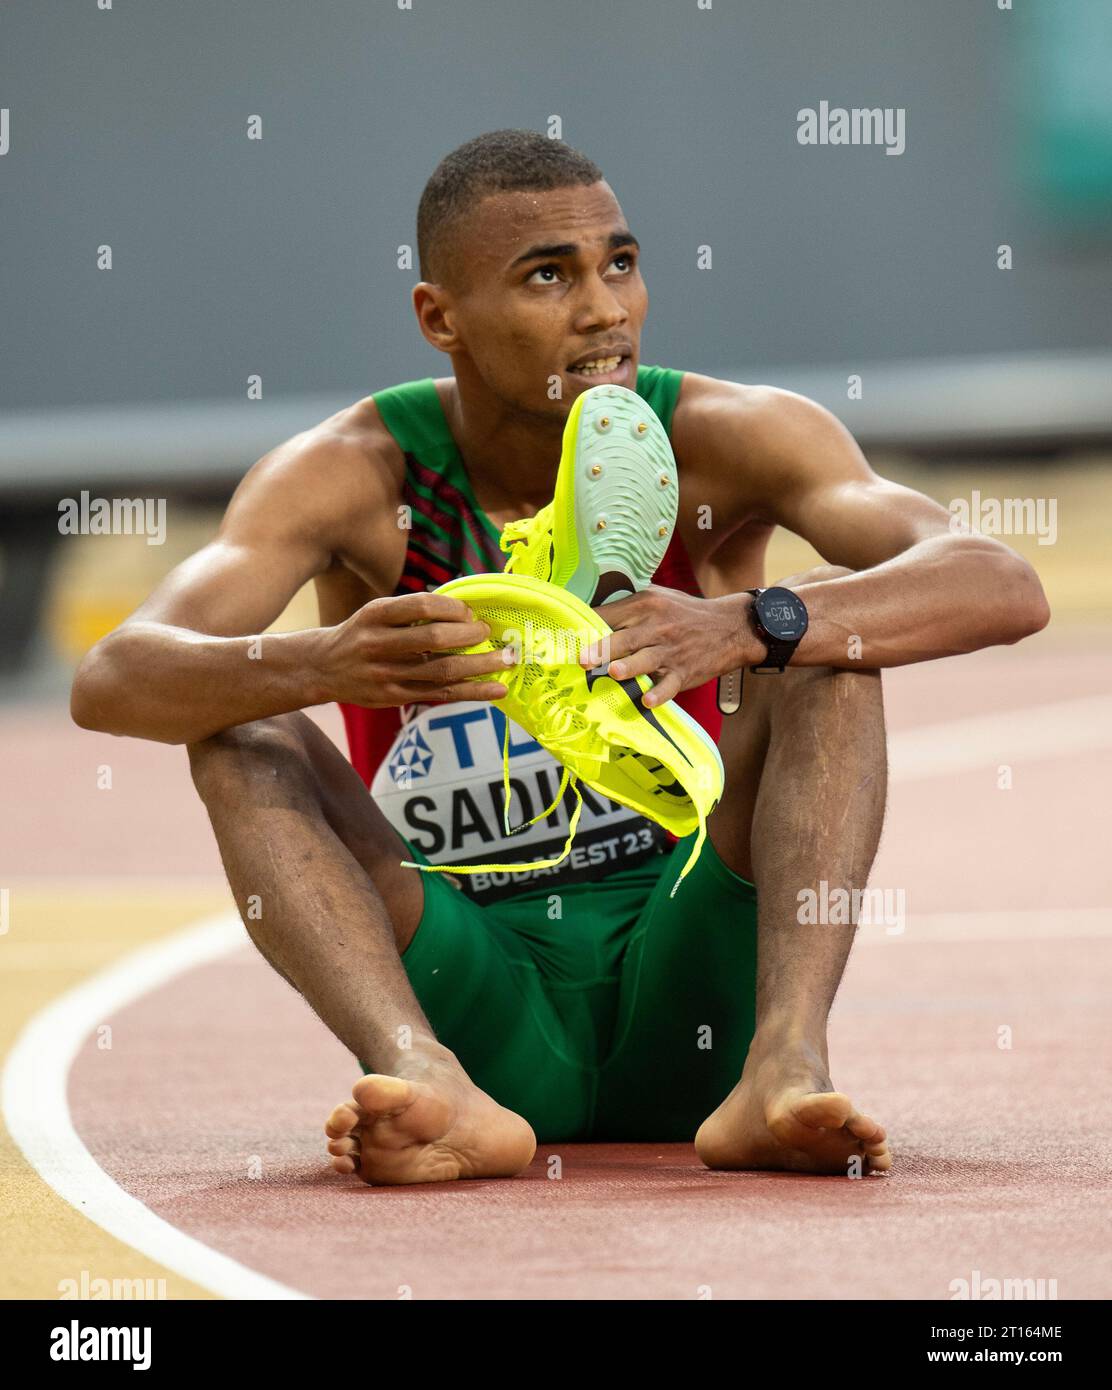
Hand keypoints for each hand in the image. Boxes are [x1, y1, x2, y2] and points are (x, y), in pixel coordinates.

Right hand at [315, 592, 513, 707]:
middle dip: (468, 635)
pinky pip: (440, 695)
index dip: (451, 608)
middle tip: (487, 632)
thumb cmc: (361, 633)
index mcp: (375, 615)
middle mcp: (378, 644)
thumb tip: (465, 609)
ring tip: (506, 660)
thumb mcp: (376, 612)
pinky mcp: (395, 698)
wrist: (323, 667)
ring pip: (441, 672)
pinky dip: (472, 692)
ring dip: (480, 666)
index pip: (420, 606)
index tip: (469, 611)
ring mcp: (386, 675)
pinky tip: (496, 689)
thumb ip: (413, 611)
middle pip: (432, 640)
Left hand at [579, 586, 756, 707]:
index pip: (611, 614)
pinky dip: (660, 693)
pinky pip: (670, 684)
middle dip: (603, 649)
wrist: (730, 626)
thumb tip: (590, 616)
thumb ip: (628, 606)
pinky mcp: (684, 671)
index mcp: (645, 605)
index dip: (588, 626)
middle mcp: (656, 627)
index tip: (567, 638)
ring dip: (630, 667)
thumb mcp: (658, 597)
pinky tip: (648, 701)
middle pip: (625, 638)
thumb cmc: (685, 613)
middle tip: (583, 659)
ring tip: (614, 673)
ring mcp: (670, 651)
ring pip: (646, 660)